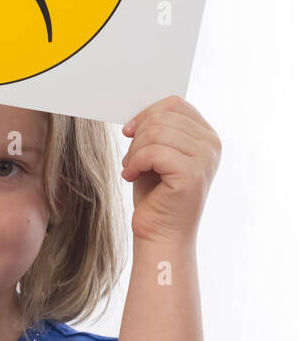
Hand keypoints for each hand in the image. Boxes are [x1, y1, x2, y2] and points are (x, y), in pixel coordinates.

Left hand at [120, 95, 220, 245]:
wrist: (161, 235)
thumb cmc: (156, 197)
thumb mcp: (157, 155)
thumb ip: (157, 131)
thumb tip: (141, 114)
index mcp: (207, 137)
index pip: (175, 105)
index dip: (147, 114)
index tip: (129, 132)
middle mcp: (211, 145)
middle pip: (163, 116)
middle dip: (138, 136)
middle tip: (130, 160)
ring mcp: (205, 159)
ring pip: (157, 132)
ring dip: (135, 152)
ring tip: (131, 170)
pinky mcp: (191, 174)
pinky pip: (154, 152)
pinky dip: (135, 163)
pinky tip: (131, 176)